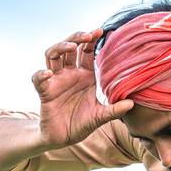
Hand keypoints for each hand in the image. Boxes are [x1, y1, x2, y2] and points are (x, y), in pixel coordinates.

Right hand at [30, 29, 133, 148]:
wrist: (63, 138)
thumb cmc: (81, 124)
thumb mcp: (100, 117)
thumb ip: (114, 110)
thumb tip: (132, 104)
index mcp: (84, 75)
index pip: (86, 52)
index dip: (91, 40)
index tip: (100, 31)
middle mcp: (69, 74)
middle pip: (69, 47)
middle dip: (77, 38)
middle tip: (88, 36)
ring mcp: (55, 81)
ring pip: (52, 55)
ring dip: (60, 47)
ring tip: (71, 47)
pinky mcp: (44, 92)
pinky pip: (38, 79)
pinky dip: (41, 74)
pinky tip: (48, 74)